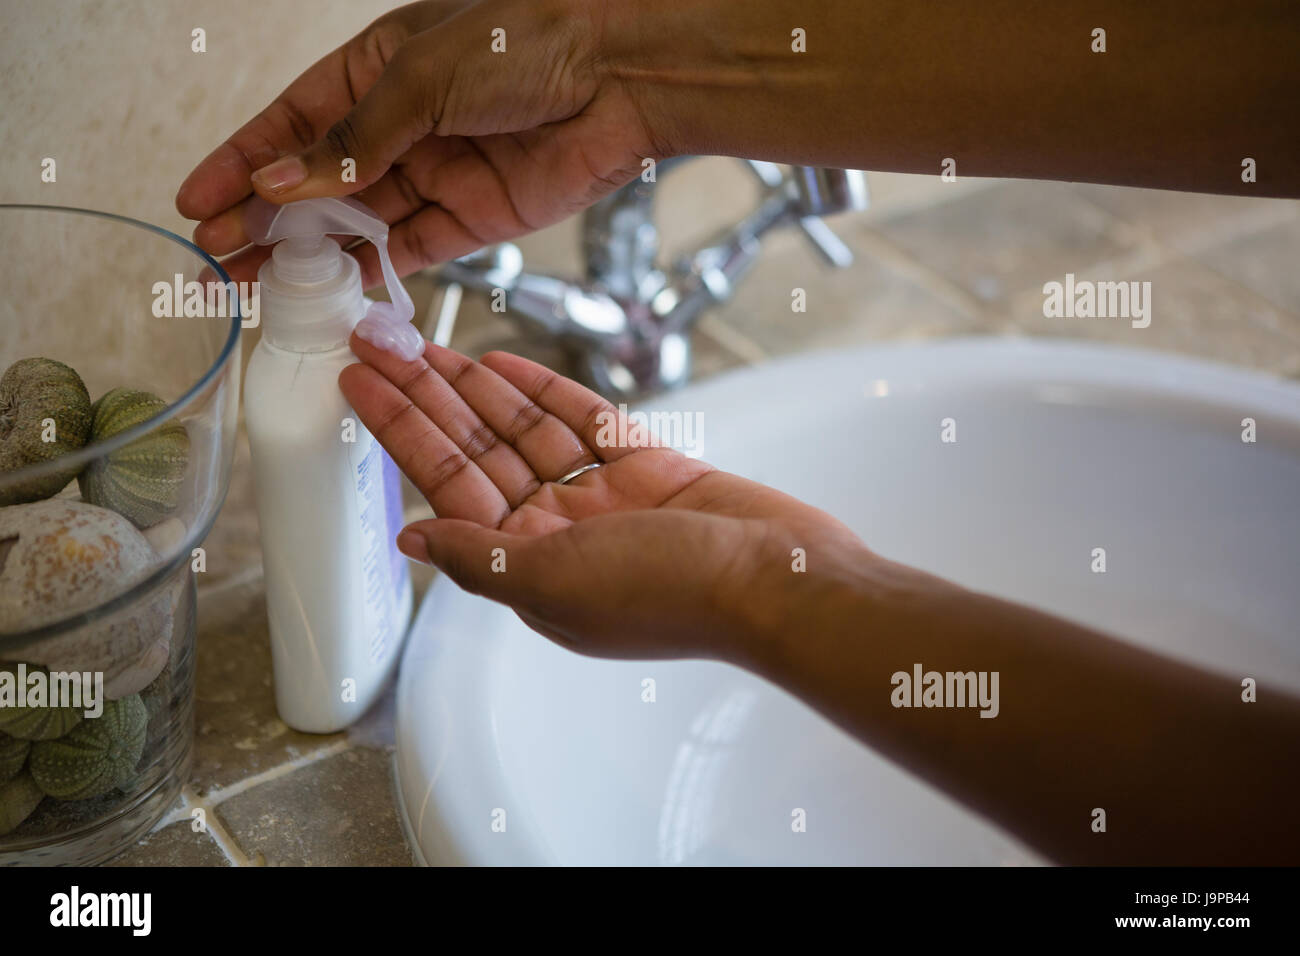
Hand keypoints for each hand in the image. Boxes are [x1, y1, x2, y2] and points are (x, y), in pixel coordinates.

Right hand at [175, 0, 665, 287]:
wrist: (622, 75)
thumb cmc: (528, 41)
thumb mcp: (420, 80)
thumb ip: (353, 143)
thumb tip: (280, 185)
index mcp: (377, 71)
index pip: (292, 123)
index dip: (243, 162)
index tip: (198, 199)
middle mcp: (402, 127)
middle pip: (317, 183)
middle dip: (264, 220)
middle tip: (218, 258)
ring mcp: (436, 175)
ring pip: (356, 225)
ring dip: (308, 255)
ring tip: (257, 283)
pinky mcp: (473, 220)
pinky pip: (409, 252)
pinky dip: (370, 274)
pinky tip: (329, 292)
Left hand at [338, 334, 868, 662]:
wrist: (780, 578)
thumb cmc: (673, 594)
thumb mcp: (556, 582)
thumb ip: (480, 556)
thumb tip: (411, 538)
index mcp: (530, 567)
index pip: (448, 488)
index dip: (402, 432)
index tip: (360, 385)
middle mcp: (560, 532)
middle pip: (479, 451)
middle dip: (427, 398)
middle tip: (378, 343)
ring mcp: (604, 498)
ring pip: (525, 430)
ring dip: (475, 387)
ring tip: (424, 342)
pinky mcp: (648, 468)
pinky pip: (583, 421)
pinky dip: (544, 391)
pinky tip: (501, 362)